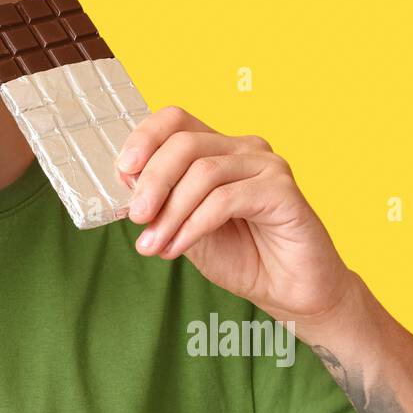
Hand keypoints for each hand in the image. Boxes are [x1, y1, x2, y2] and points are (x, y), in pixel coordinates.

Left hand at [117, 106, 353, 324]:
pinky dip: (194, 225)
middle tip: (136, 218)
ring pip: (203, 172)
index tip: (123, 170)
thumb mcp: (184, 225)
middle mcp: (243, 148)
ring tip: (155, 245)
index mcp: (218, 148)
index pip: (176, 120)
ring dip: (171, 213)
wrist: (289, 292)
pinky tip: (179, 246)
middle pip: (185, 144)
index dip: (145, 138)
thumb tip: (125, 178)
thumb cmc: (240, 255)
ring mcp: (266, 165)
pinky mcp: (283, 191)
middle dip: (153, 181)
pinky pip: (225, 199)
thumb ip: (161, 200)